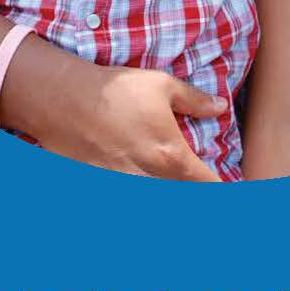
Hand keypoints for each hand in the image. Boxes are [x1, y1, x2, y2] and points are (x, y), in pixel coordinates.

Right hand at [3, 46, 224, 180]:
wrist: (64, 99)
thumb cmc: (116, 89)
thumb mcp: (162, 86)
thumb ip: (194, 101)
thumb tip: (220, 107)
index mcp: (172, 156)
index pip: (208, 186)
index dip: (221, 190)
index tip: (225, 188)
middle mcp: (150, 179)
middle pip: (183, 202)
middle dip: (193, 197)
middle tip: (194, 188)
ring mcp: (124, 187)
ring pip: (154, 205)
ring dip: (164, 197)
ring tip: (166, 188)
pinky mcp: (101, 188)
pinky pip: (123, 201)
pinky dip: (133, 196)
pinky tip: (135, 187)